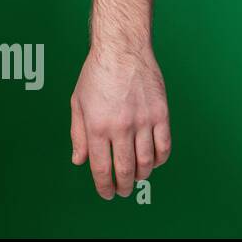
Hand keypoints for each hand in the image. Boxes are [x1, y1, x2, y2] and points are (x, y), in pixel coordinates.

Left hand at [70, 46, 170, 198]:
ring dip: (142, 176)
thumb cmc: (96, 73)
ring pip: (147, 162)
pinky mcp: (161, 115)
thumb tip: (79, 160)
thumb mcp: (77, 102)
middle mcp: (121, 127)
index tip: (106, 193)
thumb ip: (78, 134)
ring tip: (136, 178)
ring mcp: (143, 121)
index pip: (101, 167)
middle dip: (123, 186)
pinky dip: (159, 160)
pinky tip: (152, 162)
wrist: (122, 49)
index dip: (103, 185)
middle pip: (125, 169)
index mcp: (97, 125)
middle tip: (122, 191)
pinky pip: (164, 147)